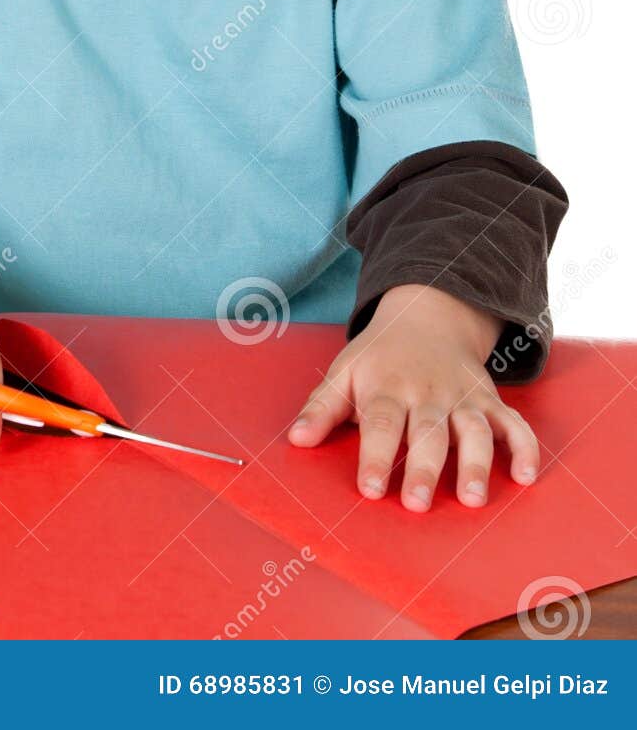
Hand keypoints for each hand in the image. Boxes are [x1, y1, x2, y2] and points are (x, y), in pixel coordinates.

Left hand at [286, 283, 540, 509]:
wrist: (427, 315)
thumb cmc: (379, 356)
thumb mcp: (345, 370)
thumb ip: (322, 407)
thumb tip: (295, 441)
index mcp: (388, 387)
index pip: (381, 423)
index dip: (376, 456)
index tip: (370, 490)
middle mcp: (428, 393)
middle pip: (428, 432)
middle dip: (424, 468)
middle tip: (417, 505)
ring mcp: (463, 396)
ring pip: (474, 430)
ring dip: (476, 464)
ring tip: (471, 500)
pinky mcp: (490, 400)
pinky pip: (514, 423)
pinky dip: (524, 448)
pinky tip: (525, 477)